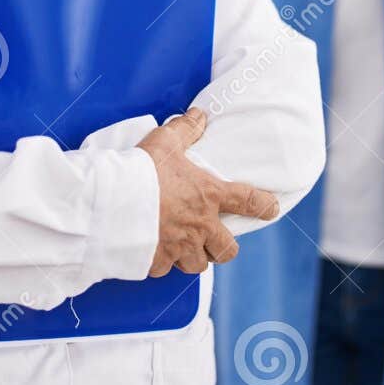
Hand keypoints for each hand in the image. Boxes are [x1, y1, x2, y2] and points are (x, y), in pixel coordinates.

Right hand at [136, 106, 279, 276]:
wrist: (113, 201)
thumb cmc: (142, 170)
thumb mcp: (166, 142)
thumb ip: (186, 130)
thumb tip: (199, 116)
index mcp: (208, 196)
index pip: (248, 202)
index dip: (263, 205)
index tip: (270, 208)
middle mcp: (200, 225)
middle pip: (227, 250)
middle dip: (223, 247)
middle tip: (213, 240)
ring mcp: (180, 246)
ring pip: (197, 265)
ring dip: (193, 257)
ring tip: (183, 248)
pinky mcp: (158, 261)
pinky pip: (164, 269)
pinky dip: (160, 262)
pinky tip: (153, 252)